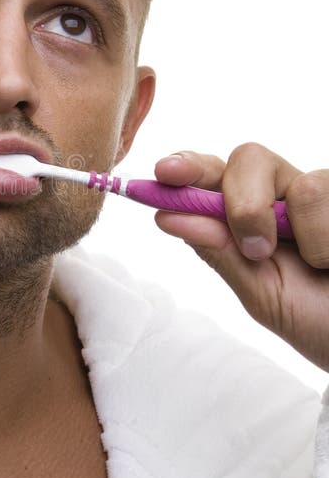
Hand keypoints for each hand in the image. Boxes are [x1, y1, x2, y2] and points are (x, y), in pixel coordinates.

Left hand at [153, 143, 328, 371]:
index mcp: (248, 216)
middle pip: (247, 158)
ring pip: (297, 182)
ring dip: (298, 235)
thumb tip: (167, 215)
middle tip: (256, 250)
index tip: (164, 171)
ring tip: (318, 266)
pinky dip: (322, 241)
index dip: (188, 168)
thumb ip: (220, 252)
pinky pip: (320, 193)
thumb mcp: (260, 293)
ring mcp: (319, 193)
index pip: (212, 177)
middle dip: (244, 202)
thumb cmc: (317, 320)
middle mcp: (282, 196)